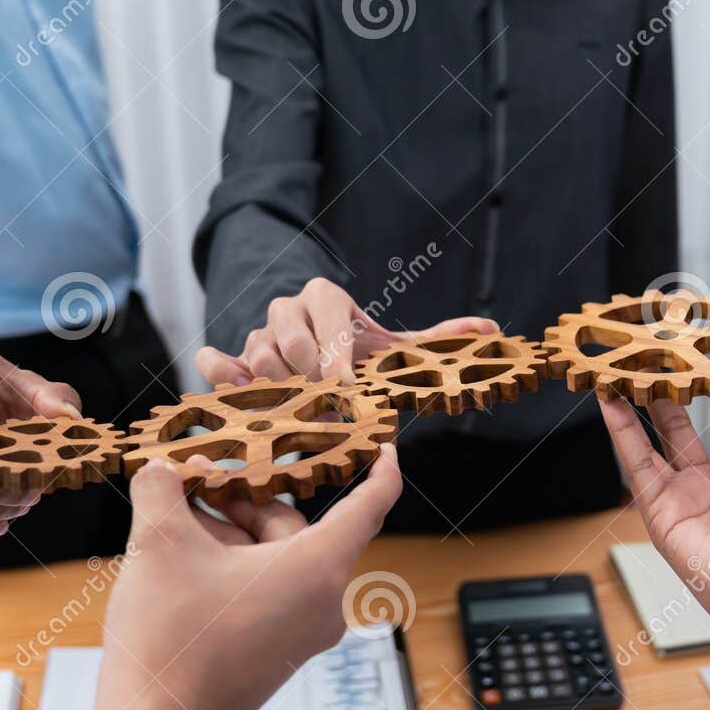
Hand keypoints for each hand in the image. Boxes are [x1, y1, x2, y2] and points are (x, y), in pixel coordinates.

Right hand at [41, 447, 402, 709]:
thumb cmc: (170, 640)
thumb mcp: (159, 545)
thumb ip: (163, 491)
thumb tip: (160, 471)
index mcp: (318, 569)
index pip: (370, 504)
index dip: (379, 467)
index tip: (383, 442)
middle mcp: (322, 603)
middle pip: (296, 527)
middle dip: (246, 498)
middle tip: (197, 479)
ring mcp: (301, 635)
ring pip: (274, 560)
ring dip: (230, 532)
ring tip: (176, 516)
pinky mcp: (276, 656)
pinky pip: (266, 593)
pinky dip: (232, 567)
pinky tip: (182, 557)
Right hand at [195, 277, 498, 385]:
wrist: (312, 342)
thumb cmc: (357, 350)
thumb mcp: (391, 345)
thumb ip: (434, 340)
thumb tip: (491, 330)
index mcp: (326, 296)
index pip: (329, 327)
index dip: (338, 362)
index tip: (348, 392)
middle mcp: (287, 308)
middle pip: (292, 347)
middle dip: (312, 383)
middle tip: (328, 412)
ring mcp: (256, 330)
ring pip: (261, 360)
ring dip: (282, 392)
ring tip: (301, 413)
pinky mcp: (233, 353)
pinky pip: (218, 361)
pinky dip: (224, 377)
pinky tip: (240, 396)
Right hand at [599, 363, 709, 709]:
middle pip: (688, 423)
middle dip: (678, 387)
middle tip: (669, 349)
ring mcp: (686, 497)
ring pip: (657, 438)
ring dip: (643, 402)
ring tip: (631, 363)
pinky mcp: (662, 512)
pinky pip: (638, 466)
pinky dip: (622, 432)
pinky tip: (611, 400)